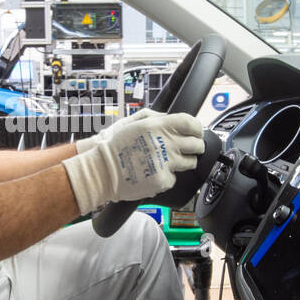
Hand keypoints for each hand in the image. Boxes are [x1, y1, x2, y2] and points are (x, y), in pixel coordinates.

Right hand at [61, 112, 204, 215]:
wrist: (102, 170)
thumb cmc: (115, 146)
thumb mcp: (134, 122)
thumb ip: (157, 118)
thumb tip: (175, 121)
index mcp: (157, 126)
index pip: (190, 123)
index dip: (197, 128)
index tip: (196, 133)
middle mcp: (164, 143)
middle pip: (196, 144)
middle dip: (195, 146)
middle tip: (188, 149)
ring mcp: (165, 163)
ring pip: (190, 162)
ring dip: (183, 162)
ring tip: (167, 162)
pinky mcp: (163, 180)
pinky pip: (175, 178)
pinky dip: (167, 177)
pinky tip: (154, 173)